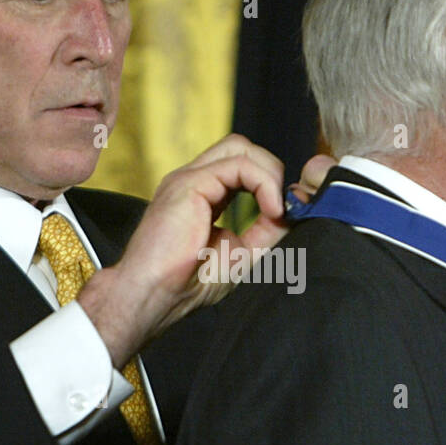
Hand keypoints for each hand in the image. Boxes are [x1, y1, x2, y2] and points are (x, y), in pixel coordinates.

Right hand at [77, 135, 286, 366]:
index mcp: (202, 195)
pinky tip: (271, 210)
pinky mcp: (189, 184)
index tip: (289, 211)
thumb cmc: (185, 284)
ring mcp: (188, 178)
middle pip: (241, 148)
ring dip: (269, 174)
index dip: (270, 181)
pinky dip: (264, 183)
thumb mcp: (241, 254)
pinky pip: (239, 165)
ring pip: (240, 148)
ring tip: (277, 209)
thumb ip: (266, 229)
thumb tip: (293, 211)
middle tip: (284, 207)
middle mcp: (194, 181)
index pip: (241, 166)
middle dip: (272, 171)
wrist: (152, 296)